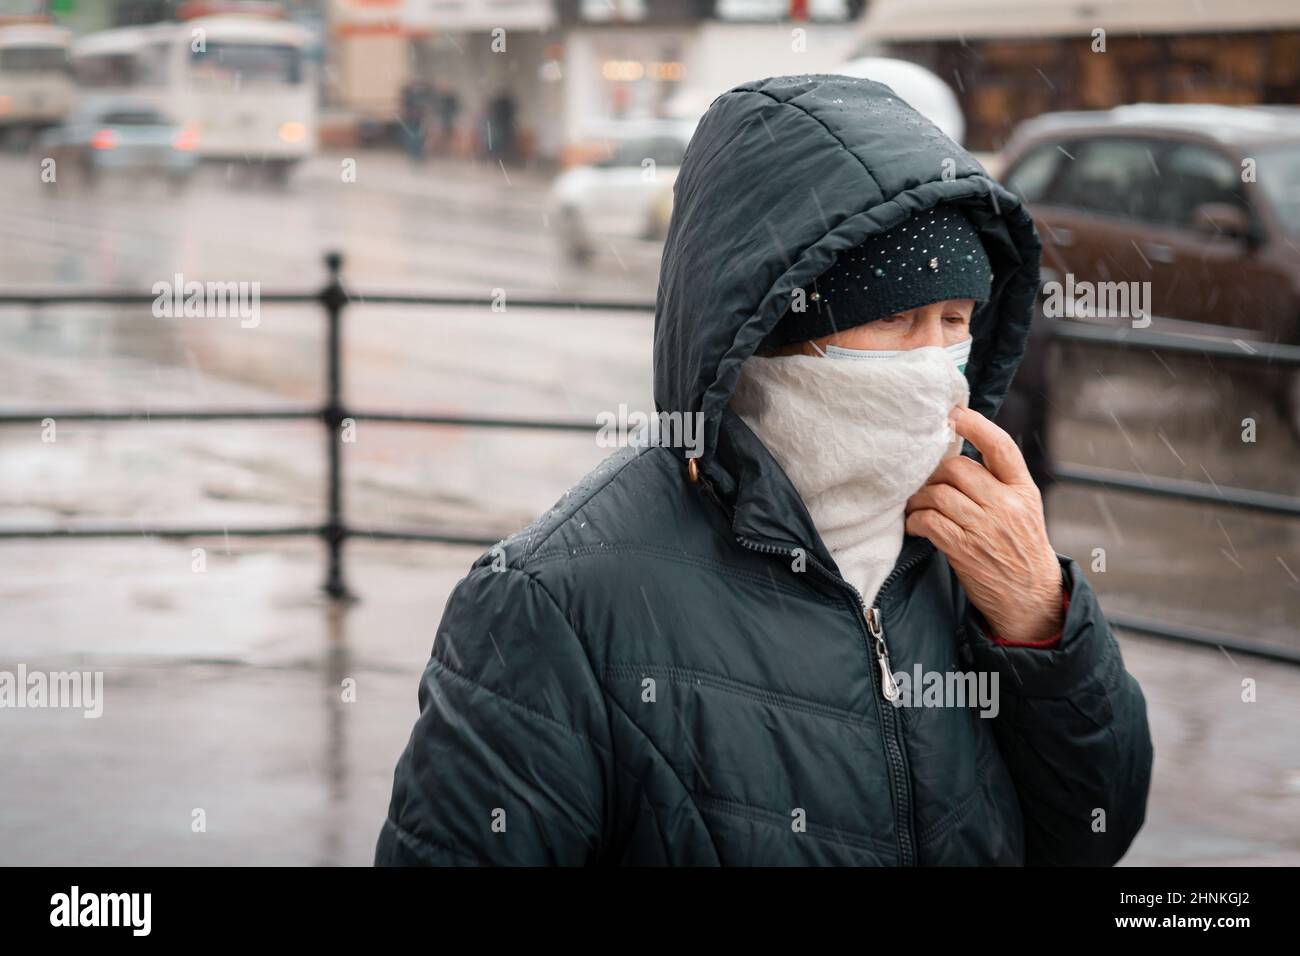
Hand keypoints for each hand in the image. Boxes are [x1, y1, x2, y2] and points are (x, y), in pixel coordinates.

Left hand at [904, 406, 1062, 644]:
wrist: (1031, 599)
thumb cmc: (1020, 549)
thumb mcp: (1023, 510)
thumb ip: (998, 483)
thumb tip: (956, 455)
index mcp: (1023, 490)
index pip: (1000, 446)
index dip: (975, 425)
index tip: (954, 414)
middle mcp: (1006, 505)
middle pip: (958, 468)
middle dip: (934, 472)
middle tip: (923, 481)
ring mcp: (986, 528)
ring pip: (939, 493)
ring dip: (919, 497)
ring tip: (915, 504)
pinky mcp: (965, 551)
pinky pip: (930, 522)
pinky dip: (915, 520)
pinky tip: (914, 524)